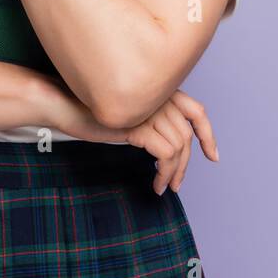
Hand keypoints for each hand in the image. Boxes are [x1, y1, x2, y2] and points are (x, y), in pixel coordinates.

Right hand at [50, 84, 218, 195]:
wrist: (65, 105)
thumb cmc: (91, 110)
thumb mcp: (129, 114)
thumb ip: (151, 120)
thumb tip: (170, 147)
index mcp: (159, 91)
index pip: (196, 110)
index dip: (208, 134)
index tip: (212, 156)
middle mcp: (159, 97)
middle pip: (188, 134)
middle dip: (186, 164)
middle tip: (177, 184)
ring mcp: (150, 109)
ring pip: (179, 146)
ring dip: (174, 173)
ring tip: (163, 187)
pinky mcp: (139, 125)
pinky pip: (165, 153)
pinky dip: (165, 173)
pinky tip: (156, 183)